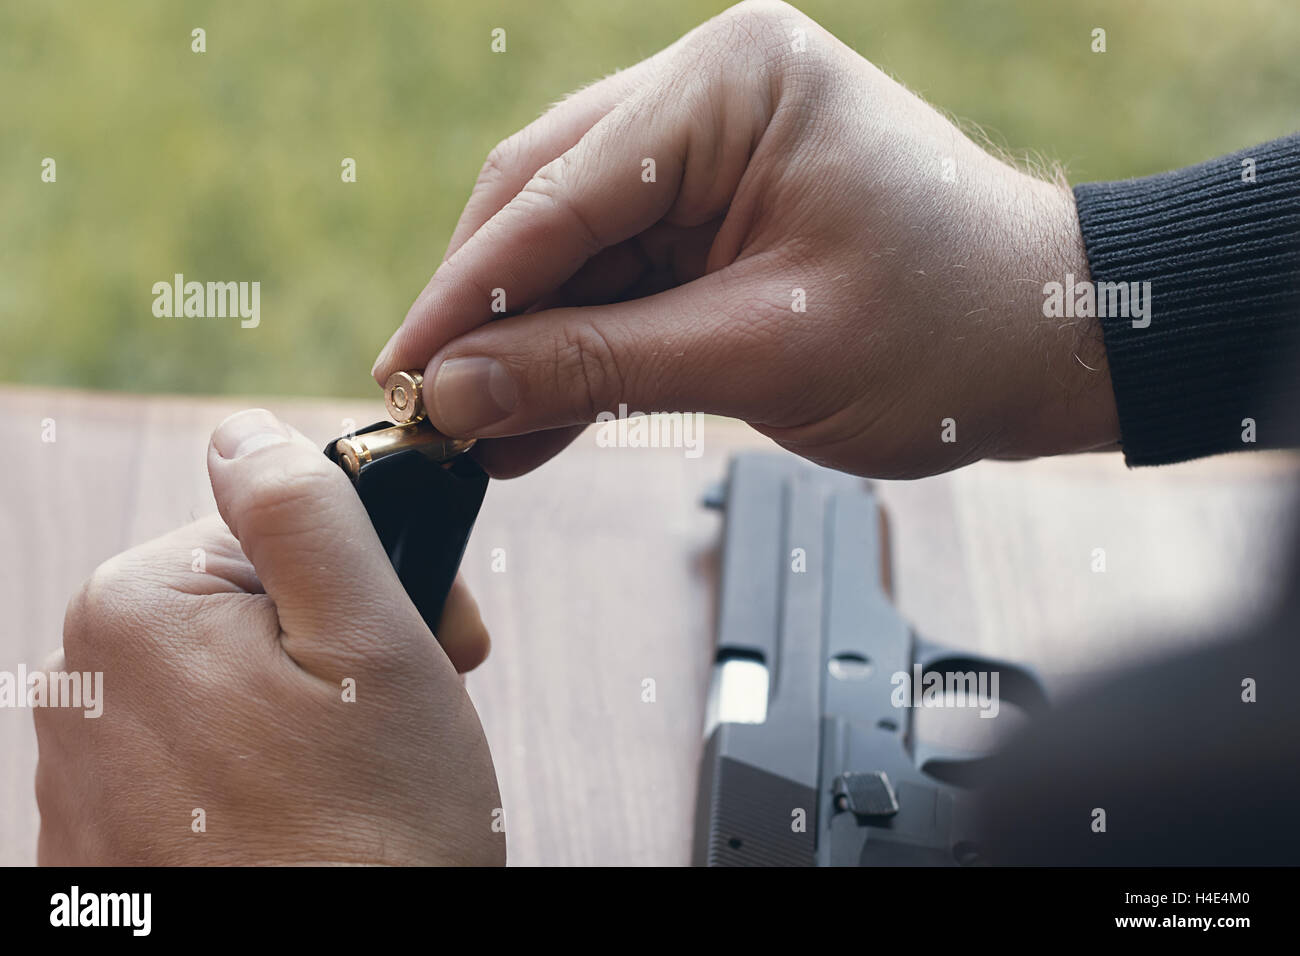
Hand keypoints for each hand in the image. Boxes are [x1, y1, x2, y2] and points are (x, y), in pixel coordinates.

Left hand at [34, 409, 504, 864]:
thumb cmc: (375, 838)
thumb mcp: (374, 639)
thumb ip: (303, 509)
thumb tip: (242, 432)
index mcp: (134, 613)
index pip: (270, 533)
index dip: (369, 578)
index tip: (433, 641)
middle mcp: (79, 691)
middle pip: (246, 612)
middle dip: (341, 647)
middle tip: (407, 718)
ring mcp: (82, 783)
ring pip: (230, 689)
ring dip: (309, 714)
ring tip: (363, 783)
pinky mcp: (103, 854)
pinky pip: (198, 767)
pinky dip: (263, 781)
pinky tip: (311, 825)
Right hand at [373, 0, 1117, 478]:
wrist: (1045, 344)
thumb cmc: (945, 332)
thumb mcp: (764, 354)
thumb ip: (598, 368)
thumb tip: (457, 396)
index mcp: (731, 82)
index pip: (559, 193)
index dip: (469, 296)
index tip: (404, 376)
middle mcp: (708, 91)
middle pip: (546, 204)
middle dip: (487, 315)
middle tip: (432, 412)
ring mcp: (709, 147)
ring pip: (572, 249)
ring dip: (528, 343)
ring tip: (479, 437)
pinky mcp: (714, 207)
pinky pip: (619, 276)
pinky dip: (581, 348)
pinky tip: (535, 420)